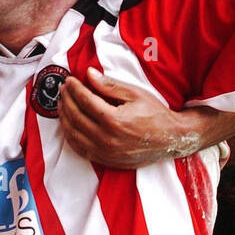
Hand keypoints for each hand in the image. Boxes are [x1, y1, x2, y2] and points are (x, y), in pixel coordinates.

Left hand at [58, 67, 234, 168]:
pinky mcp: (106, 160)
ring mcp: (105, 152)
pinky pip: (80, 149)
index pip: (84, 100)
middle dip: (66, 100)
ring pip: (73, 134)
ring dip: (64, 118)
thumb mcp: (134, 94)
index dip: (74, 88)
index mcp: (114, 119)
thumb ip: (109, 85)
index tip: (69, 80)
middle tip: (64, 89)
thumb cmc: (155, 114)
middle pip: (75, 116)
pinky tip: (69, 125)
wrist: (171, 139)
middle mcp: (106, 138)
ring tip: (63, 104)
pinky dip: (70, 136)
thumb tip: (88, 74)